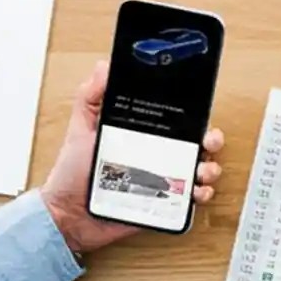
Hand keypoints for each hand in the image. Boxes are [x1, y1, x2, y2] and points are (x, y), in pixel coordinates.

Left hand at [39, 61, 226, 253]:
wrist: (68, 212)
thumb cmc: (72, 173)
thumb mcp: (81, 127)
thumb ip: (90, 97)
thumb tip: (103, 67)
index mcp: (143, 136)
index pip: (177, 122)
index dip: (194, 116)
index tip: (201, 113)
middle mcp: (157, 157)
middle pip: (196, 144)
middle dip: (212, 140)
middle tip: (209, 141)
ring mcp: (163, 181)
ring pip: (200, 170)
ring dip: (210, 168)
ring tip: (203, 170)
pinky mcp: (164, 204)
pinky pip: (191, 199)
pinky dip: (201, 194)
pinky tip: (196, 191)